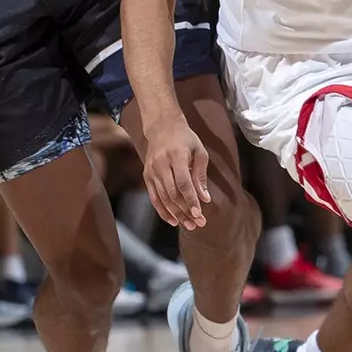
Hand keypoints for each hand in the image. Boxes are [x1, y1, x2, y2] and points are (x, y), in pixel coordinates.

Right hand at [142, 112, 210, 228]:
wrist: (162, 127)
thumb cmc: (185, 139)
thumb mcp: (199, 151)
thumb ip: (201, 175)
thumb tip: (205, 198)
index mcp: (176, 156)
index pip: (183, 183)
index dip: (190, 200)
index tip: (199, 214)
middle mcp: (161, 164)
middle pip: (172, 194)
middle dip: (185, 211)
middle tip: (198, 224)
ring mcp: (151, 171)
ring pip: (163, 198)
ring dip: (176, 214)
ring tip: (189, 225)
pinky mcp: (147, 176)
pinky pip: (154, 197)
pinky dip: (162, 211)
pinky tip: (173, 221)